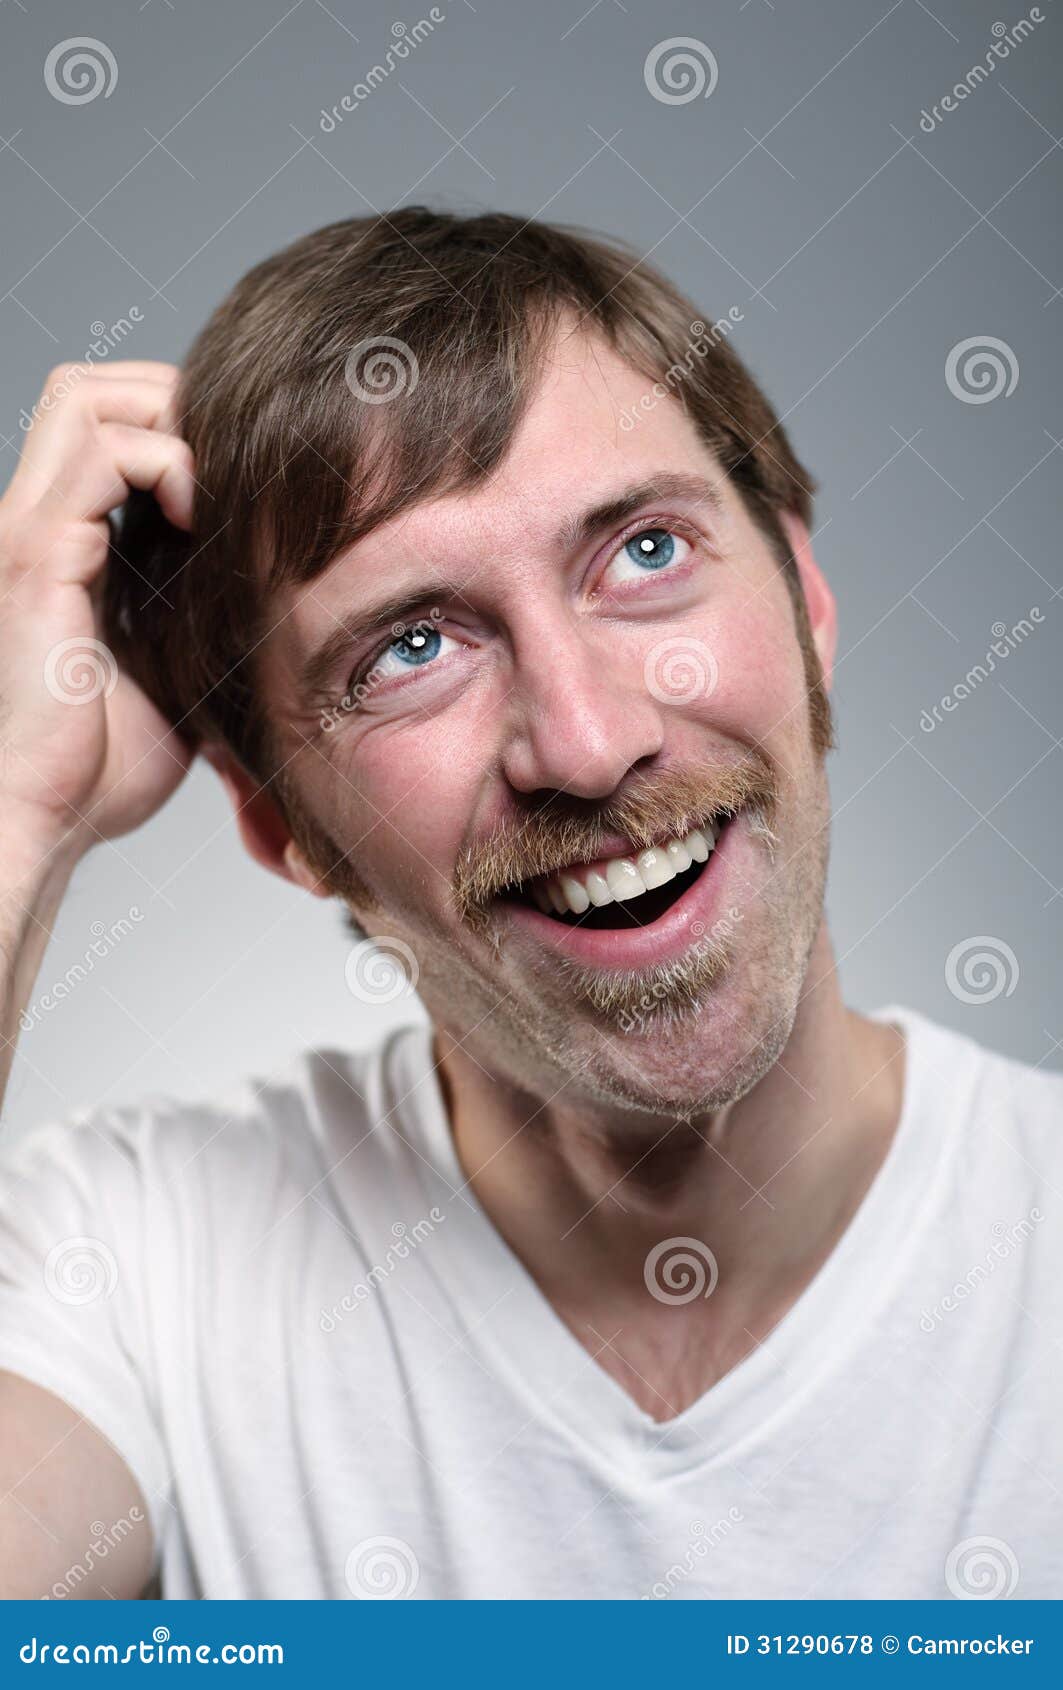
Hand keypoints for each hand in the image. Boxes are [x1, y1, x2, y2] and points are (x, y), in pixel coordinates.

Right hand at [0, 361, 196, 857]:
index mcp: (63, 542)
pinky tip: (202, 517)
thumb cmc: (103, 766)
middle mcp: (36, 522)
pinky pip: (99, 452)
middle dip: (171, 397)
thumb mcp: (175, 672)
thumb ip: (201, 620)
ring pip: (84, 395)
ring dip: (168, 420)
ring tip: (215, 489)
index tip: (239, 478)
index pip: (105, 424)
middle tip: (232, 464)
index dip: (174, 425)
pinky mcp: (37, 554)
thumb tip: (279, 607)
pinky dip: (164, 463)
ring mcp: (29, 531)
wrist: (48, 817)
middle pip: (86, 386)